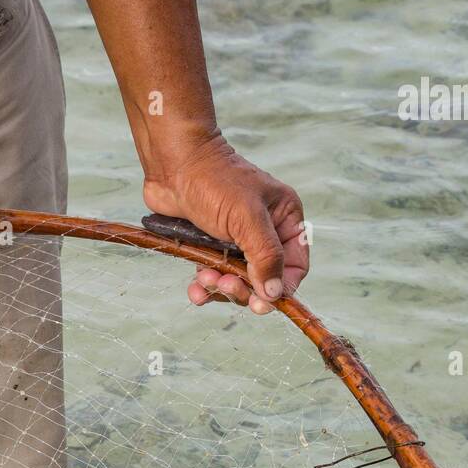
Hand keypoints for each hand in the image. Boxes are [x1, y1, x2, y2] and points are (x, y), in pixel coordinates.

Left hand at [143, 133, 308, 314]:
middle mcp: (264, 231)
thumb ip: (266, 256)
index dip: (280, 289)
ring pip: (238, 282)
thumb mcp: (247, 218)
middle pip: (264, 279)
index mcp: (284, 218)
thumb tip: (275, 294)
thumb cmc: (214, 180)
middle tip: (225, 285)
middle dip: (244, 289)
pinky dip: (205, 287)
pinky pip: (214, 277)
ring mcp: (237, 240)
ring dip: (221, 288)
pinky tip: (195, 289)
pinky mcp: (211, 246)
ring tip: (203, 279)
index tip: (260, 303)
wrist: (172, 163)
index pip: (295, 265)